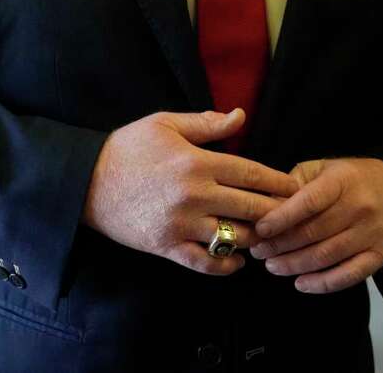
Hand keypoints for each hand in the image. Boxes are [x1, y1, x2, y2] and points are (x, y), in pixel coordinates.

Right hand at [82, 108, 299, 275]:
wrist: (85, 182)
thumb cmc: (126, 149)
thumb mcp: (163, 124)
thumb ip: (205, 123)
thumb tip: (240, 117)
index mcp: (197, 161)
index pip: (253, 174)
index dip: (280, 183)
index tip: (297, 188)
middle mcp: (194, 194)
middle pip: (253, 208)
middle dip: (279, 213)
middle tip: (294, 217)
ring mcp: (181, 224)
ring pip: (236, 237)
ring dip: (255, 239)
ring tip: (266, 237)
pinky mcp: (167, 245)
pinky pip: (206, 262)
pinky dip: (227, 265)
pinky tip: (237, 260)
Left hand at [251, 157, 382, 292]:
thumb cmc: (351, 178)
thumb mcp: (323, 167)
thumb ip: (295, 183)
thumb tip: (267, 207)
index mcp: (341, 181)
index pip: (308, 202)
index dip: (282, 217)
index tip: (260, 230)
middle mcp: (359, 207)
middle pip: (314, 232)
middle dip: (281, 245)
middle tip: (259, 252)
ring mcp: (372, 233)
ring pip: (328, 256)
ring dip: (296, 265)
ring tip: (273, 267)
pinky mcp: (381, 255)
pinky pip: (350, 275)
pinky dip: (324, 283)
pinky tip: (301, 284)